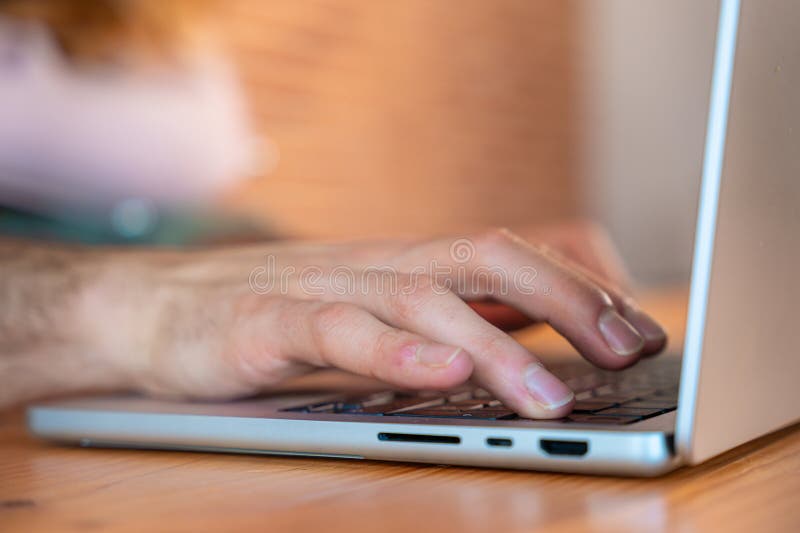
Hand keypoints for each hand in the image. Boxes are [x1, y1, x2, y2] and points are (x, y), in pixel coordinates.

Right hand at [85, 227, 665, 418]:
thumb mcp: (372, 312)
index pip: (511, 252)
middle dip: (566, 297)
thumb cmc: (278, 314)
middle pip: (486, 256)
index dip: (580, 282)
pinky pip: (336, 329)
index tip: (638, 326)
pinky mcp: (266, 322)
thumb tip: (523, 343)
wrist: (157, 305)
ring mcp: (322, 287)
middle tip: (631, 346)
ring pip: (421, 297)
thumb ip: (437, 319)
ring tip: (552, 395)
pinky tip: (437, 375)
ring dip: (494, 344)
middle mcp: (377, 265)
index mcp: (408, 265)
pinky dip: (391, 350)